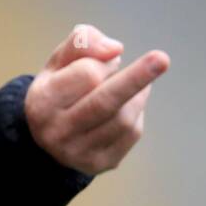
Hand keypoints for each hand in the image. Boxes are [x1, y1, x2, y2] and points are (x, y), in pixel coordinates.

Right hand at [23, 24, 169, 175]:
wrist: (46, 139)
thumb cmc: (57, 89)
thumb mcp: (58, 61)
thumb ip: (82, 42)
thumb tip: (115, 49)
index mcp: (43, 102)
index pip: (86, 76)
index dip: (103, 62)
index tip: (108, 58)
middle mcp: (57, 132)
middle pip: (105, 102)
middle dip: (136, 78)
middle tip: (162, 59)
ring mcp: (79, 153)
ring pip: (123, 118)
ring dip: (136, 94)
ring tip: (136, 81)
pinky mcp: (101, 164)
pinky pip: (131, 133)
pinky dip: (137, 111)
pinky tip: (130, 102)